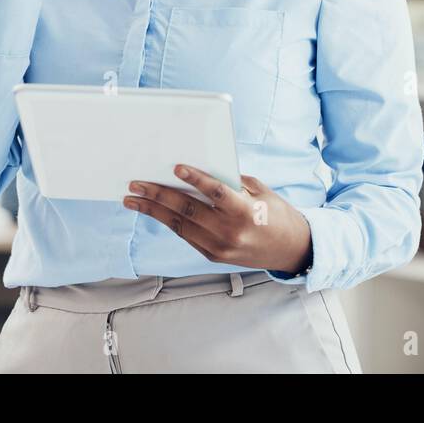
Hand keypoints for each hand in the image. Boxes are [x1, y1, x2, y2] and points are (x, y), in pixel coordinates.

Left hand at [123, 165, 313, 275]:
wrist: (290, 250)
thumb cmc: (276, 213)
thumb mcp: (260, 191)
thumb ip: (232, 182)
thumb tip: (200, 170)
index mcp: (245, 212)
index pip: (215, 193)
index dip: (195, 179)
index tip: (176, 167)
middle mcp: (230, 231)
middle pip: (187, 210)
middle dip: (158, 195)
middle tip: (136, 184)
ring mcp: (219, 246)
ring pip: (179, 225)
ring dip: (153, 211)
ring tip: (133, 199)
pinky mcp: (213, 255)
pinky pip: (185, 235)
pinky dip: (168, 221)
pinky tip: (153, 211)